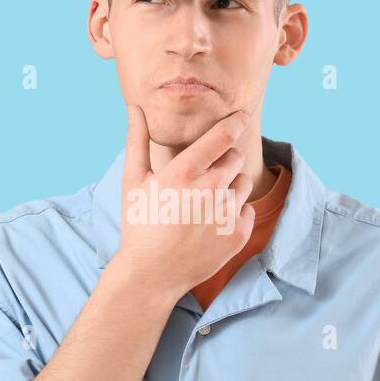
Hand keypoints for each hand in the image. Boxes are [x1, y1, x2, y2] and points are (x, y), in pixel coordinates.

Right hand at [113, 104, 256, 299]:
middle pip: (236, 156)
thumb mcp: (132, 180)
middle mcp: (210, 189)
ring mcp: (226, 214)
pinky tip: (211, 223)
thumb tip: (134, 107)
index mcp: (185, 171)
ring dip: (230, 186)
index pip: (225, 134)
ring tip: (205, 203)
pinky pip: (247, 209)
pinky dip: (235, 212)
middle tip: (203, 176)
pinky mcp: (238, 235)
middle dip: (224, 160)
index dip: (237, 120)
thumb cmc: (139, 223)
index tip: (242, 115)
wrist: (151, 274)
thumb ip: (137, 140)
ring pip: (244, 183)